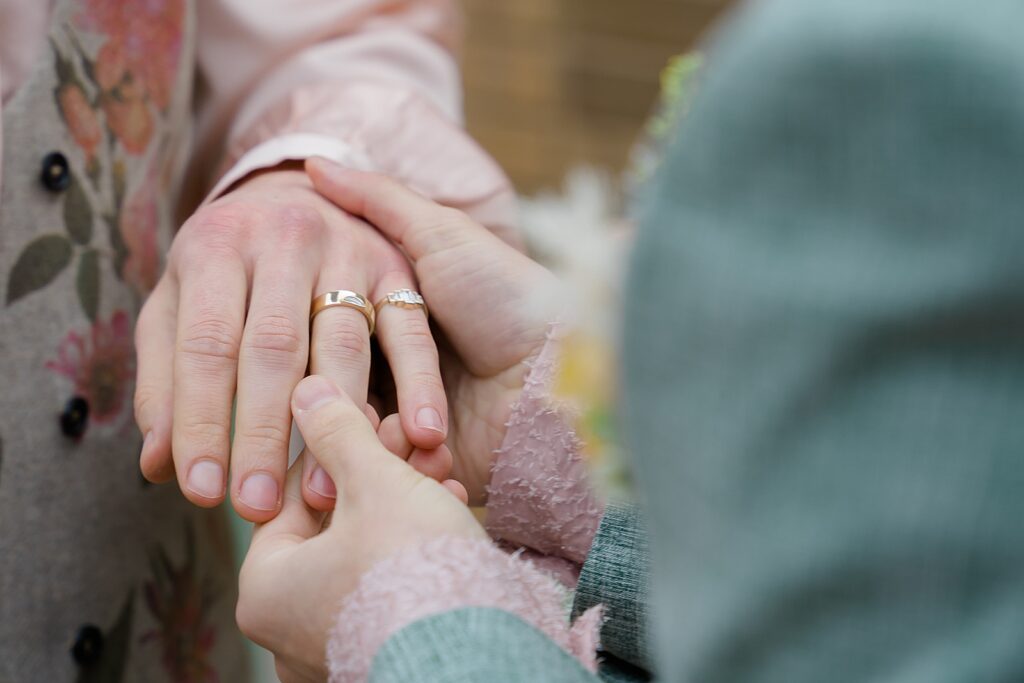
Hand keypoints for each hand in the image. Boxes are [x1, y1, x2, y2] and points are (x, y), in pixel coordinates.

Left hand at [135, 168, 447, 520]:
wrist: (294, 192)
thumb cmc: (227, 267)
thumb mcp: (178, 303)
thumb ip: (165, 377)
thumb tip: (159, 465)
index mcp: (217, 244)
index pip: (205, 345)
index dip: (201, 422)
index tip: (201, 493)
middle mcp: (284, 240)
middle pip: (272, 346)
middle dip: (264, 434)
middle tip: (257, 508)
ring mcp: (349, 250)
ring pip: (341, 343)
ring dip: (336, 422)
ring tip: (324, 495)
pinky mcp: (398, 267)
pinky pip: (410, 330)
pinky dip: (419, 385)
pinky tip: (418, 436)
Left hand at [237, 376, 480, 681]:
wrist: (476, 651)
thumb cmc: (411, 569)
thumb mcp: (373, 482)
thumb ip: (337, 432)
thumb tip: (306, 390)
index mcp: (264, 589)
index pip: (293, 494)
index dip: (338, 445)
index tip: (374, 415)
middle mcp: (288, 627)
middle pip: (334, 521)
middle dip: (381, 473)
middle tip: (414, 439)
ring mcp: (332, 644)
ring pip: (366, 549)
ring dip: (404, 500)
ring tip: (441, 469)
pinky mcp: (378, 651)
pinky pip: (388, 583)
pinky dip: (414, 545)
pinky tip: (450, 508)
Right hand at [307, 159, 559, 503]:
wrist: (558, 371)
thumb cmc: (505, 297)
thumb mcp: (443, 234)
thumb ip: (378, 201)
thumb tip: (314, 162)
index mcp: (391, 313)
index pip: (324, 328)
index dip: (301, 340)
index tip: (280, 345)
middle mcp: (395, 366)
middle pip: (331, 384)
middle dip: (324, 398)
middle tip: (316, 400)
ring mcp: (411, 414)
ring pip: (353, 430)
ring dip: (359, 431)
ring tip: (383, 425)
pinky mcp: (429, 459)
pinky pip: (388, 466)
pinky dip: (395, 459)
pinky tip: (417, 447)